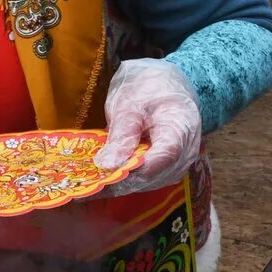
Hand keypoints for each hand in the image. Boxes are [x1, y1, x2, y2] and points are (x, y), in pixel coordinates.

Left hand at [94, 58, 201, 194]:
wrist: (165, 82)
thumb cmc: (148, 88)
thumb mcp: (129, 105)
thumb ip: (121, 136)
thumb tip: (107, 166)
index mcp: (180, 130)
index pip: (157, 161)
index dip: (129, 173)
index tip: (101, 179)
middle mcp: (186, 153)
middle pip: (152, 176)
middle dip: (119, 183)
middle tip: (86, 189)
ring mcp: (180, 163)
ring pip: (149, 182)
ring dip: (121, 185)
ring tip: (90, 186)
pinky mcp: (169, 167)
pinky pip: (149, 179)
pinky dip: (128, 180)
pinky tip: (105, 180)